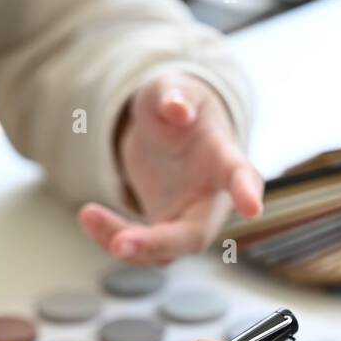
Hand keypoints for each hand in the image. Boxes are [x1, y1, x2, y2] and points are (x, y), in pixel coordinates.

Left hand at [78, 72, 262, 265]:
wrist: (167, 130)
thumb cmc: (177, 106)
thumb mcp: (171, 89)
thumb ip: (173, 96)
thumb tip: (177, 110)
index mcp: (224, 159)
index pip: (241, 177)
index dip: (246, 192)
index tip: (253, 209)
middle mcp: (212, 201)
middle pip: (194, 235)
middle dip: (159, 243)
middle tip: (121, 244)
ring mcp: (187, 221)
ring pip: (164, 252)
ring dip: (126, 244)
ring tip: (87, 214)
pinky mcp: (163, 232)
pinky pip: (141, 249)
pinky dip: (111, 238)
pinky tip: (88, 217)